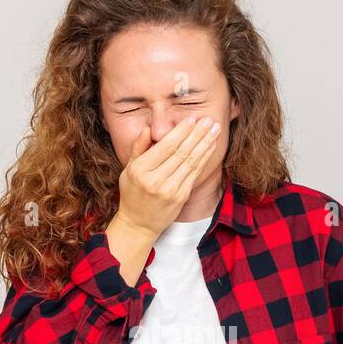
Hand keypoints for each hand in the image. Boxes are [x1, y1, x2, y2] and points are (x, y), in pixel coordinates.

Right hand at [112, 114, 222, 241]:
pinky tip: (210, 146)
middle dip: (197, 134)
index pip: (165, 146)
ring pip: (191, 161)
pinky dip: (204, 158)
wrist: (138, 224)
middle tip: (209, 120)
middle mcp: (155, 180)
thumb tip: (149, 128)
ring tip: (215, 129)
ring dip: (205, 143)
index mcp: (141, 170)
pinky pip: (195, 173)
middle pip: (181, 152)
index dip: (181, 132)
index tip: (192, 119)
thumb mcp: (128, 169)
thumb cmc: (133, 193)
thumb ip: (138, 147)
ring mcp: (170, 190)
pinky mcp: (181, 197)